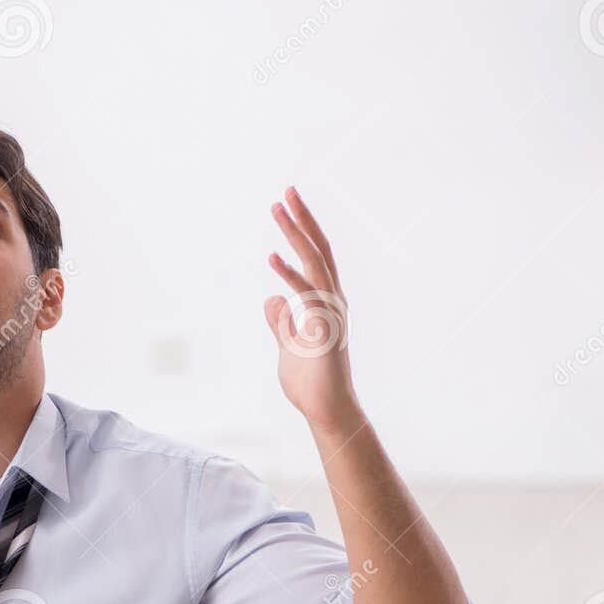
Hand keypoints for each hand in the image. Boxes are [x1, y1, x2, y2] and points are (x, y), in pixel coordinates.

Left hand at [262, 186, 363, 433]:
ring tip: (278, 207)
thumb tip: (272, 298)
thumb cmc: (310, 384)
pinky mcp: (323, 329)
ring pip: (316, 263)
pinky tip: (271, 257)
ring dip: (296, 233)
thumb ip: (281, 322)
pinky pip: (306, 295)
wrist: (325, 413)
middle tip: (287, 190)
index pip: (316, 256)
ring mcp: (331, 313)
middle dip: (303, 219)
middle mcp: (332, 301)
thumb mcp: (288, 346)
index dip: (303, 230)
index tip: (287, 205)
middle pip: (320, 250)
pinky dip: (289, 274)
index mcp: (325, 302)